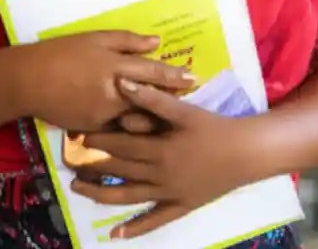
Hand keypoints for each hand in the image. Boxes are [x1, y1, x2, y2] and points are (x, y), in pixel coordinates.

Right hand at [19, 33, 193, 132]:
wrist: (28, 80)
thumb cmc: (61, 53)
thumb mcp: (94, 39)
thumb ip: (127, 41)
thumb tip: (156, 42)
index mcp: (115, 66)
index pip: (153, 72)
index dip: (174, 76)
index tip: (193, 79)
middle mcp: (114, 92)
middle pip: (151, 100)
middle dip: (168, 101)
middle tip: (184, 101)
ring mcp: (104, 113)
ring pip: (136, 118)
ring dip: (151, 117)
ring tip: (163, 115)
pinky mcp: (93, 128)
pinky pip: (116, 127)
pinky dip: (126, 125)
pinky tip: (133, 125)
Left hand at [70, 79, 245, 238]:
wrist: (246, 153)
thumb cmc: (214, 128)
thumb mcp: (184, 111)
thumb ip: (152, 98)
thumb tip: (122, 83)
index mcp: (159, 150)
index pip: (120, 146)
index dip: (98, 141)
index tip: (79, 136)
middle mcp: (159, 175)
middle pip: (119, 171)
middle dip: (93, 166)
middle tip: (71, 163)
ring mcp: (168, 194)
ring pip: (128, 197)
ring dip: (101, 195)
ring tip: (79, 190)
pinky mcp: (180, 207)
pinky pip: (154, 220)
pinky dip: (135, 228)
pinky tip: (116, 234)